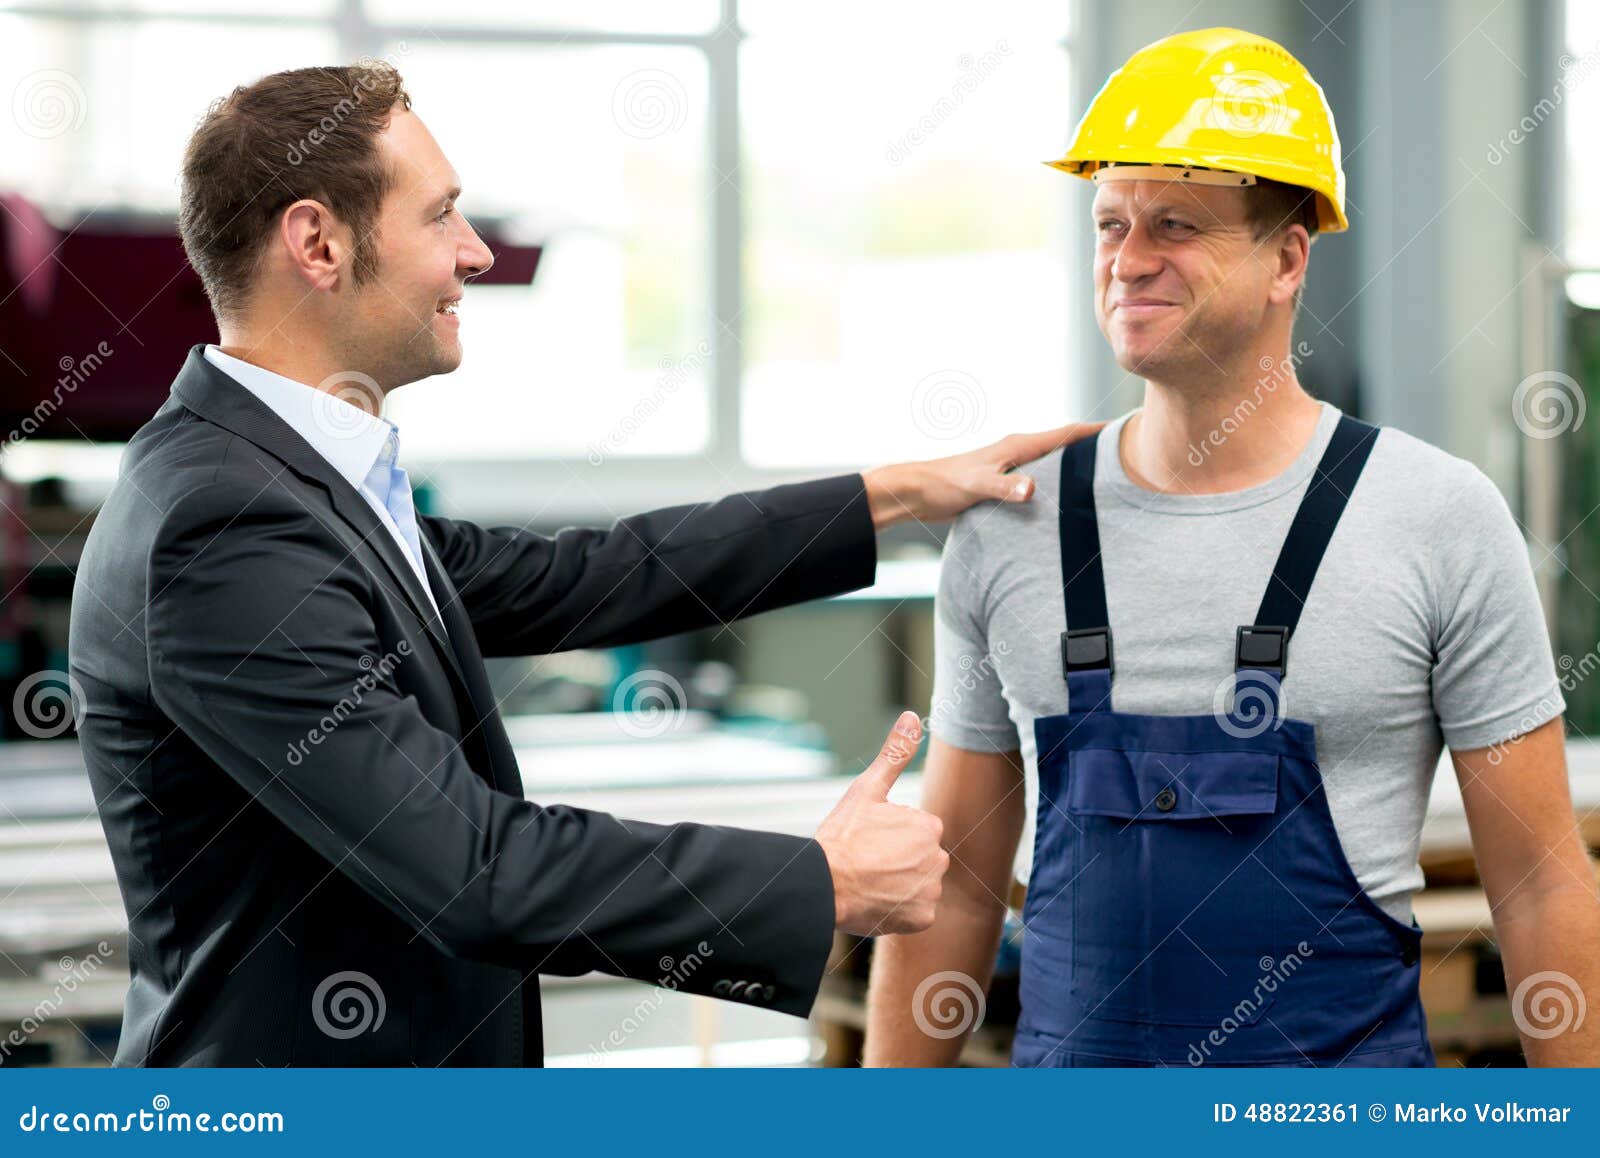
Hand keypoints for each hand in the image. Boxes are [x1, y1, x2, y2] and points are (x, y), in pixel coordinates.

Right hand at [816, 711, 948, 935]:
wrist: (824, 884)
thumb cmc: (842, 836)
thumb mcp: (867, 789)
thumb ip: (894, 754)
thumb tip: (911, 717)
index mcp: (929, 826)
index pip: (916, 832)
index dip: (890, 836)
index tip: (869, 841)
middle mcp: (938, 859)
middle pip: (920, 859)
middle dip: (899, 862)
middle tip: (868, 863)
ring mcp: (931, 891)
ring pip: (918, 885)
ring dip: (899, 886)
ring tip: (870, 882)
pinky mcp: (922, 919)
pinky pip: (915, 913)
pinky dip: (899, 910)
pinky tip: (877, 902)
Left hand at [861, 422, 1106, 530]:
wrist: (918, 492)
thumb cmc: (945, 485)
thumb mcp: (977, 486)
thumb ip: (1004, 488)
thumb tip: (1032, 490)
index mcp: (1019, 446)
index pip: (1067, 433)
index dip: (1097, 431)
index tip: (1128, 430)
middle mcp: (1019, 451)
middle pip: (1067, 445)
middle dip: (1096, 448)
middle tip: (1130, 456)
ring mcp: (1013, 466)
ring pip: (1056, 462)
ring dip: (1079, 466)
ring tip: (1109, 478)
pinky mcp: (1006, 482)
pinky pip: (1042, 478)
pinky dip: (1060, 483)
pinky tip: (1068, 500)